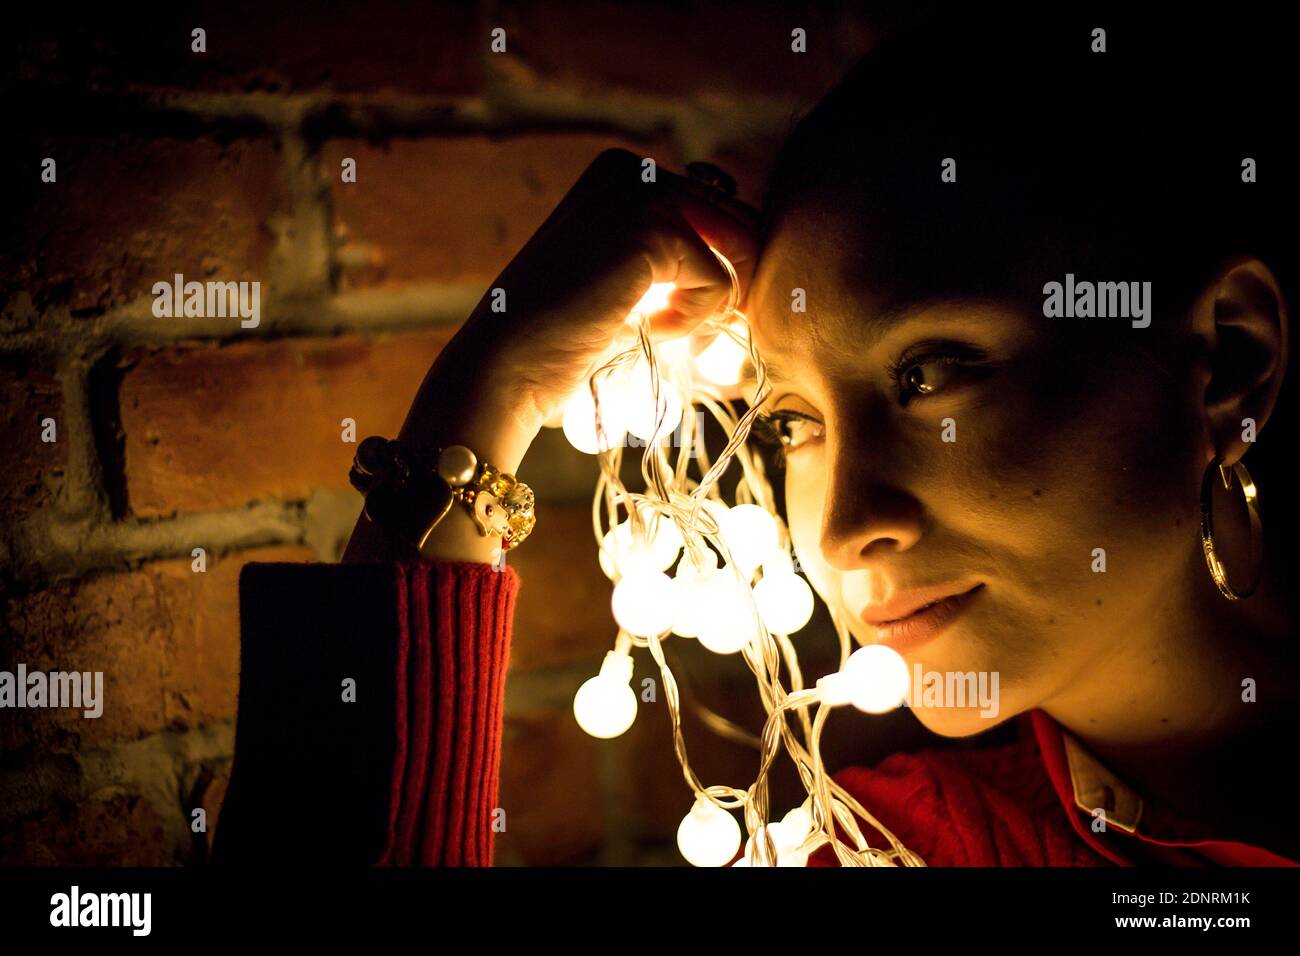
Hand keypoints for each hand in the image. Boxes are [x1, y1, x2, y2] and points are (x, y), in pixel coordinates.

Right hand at [344, 149, 759, 563]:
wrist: (508, 364)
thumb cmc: (566, 339)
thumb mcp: (630, 283)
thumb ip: (680, 262)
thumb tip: (755, 278)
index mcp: (624, 175)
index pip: (722, 214)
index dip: (724, 276)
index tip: (687, 324)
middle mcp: (633, 169)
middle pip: (741, 225)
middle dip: (731, 290)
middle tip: (692, 339)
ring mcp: (641, 192)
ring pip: (736, 254)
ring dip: (707, 308)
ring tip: (656, 332)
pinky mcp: (653, 228)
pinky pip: (719, 282)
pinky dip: (689, 321)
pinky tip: (639, 329)